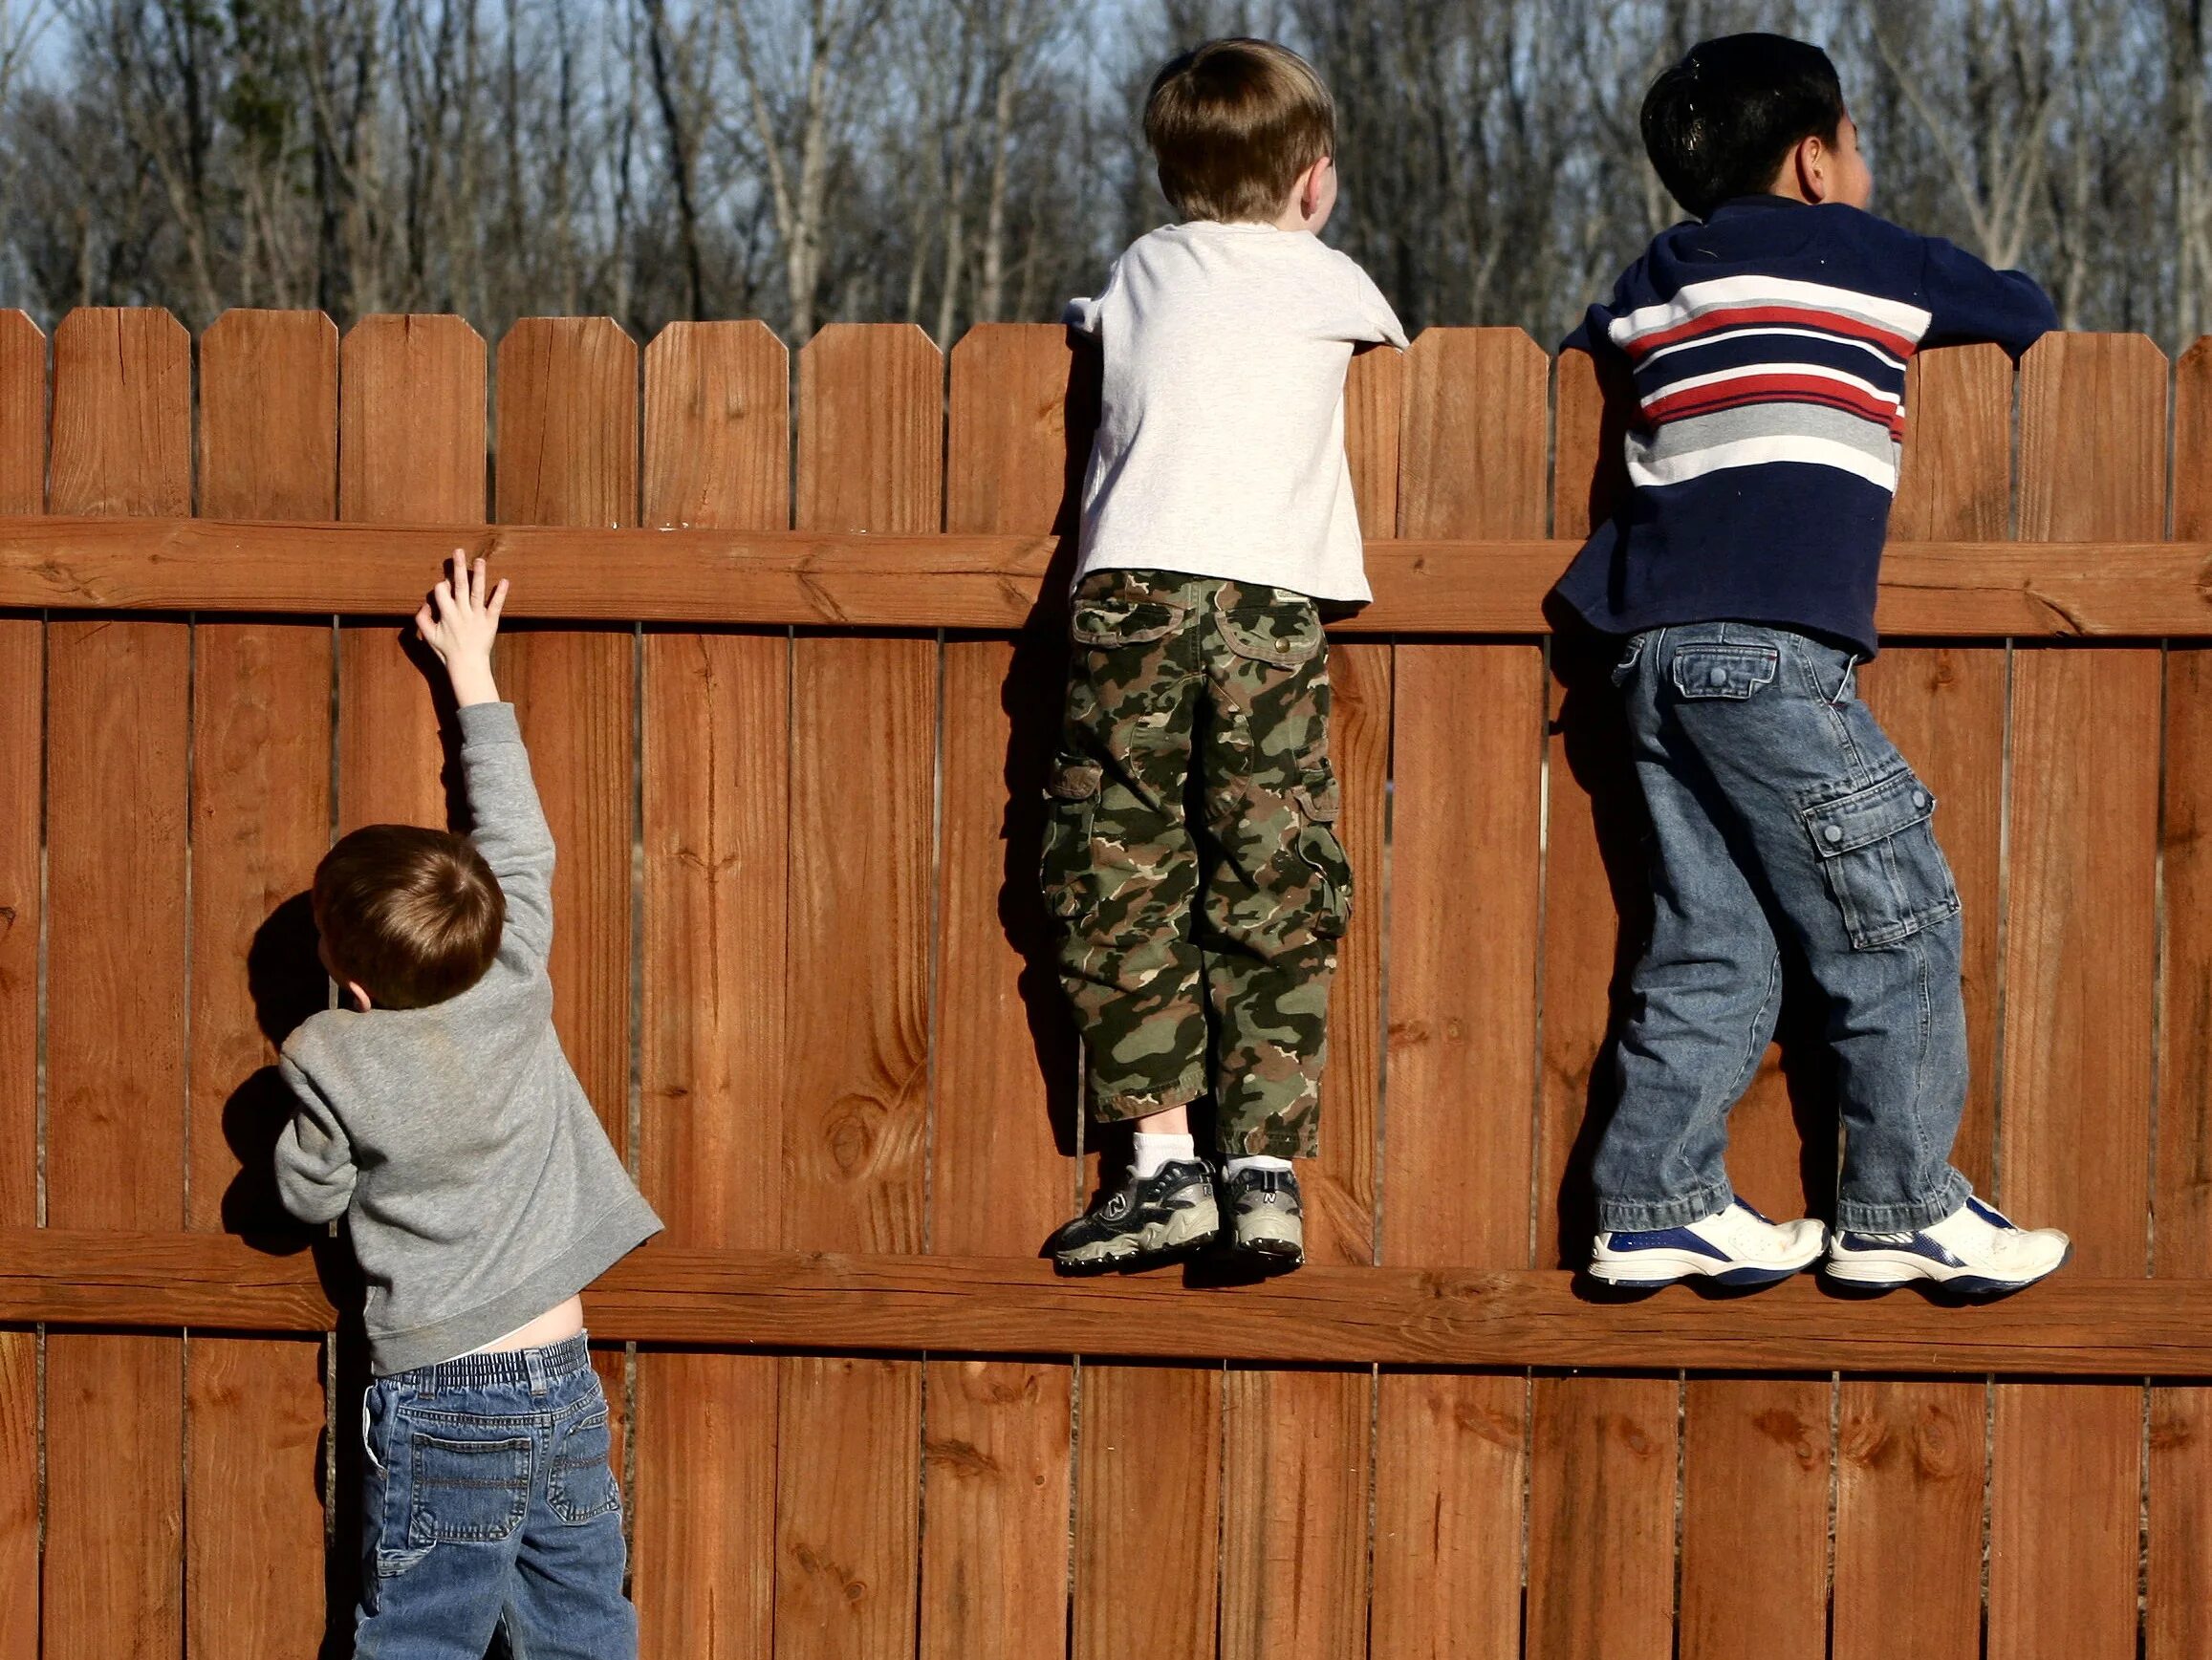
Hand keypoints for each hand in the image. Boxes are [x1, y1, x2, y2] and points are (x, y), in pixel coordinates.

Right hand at [414, 552, 506, 707]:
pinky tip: (505, 581)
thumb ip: (421, 619)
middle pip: (459, 585)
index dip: (442, 585)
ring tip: (480, 560)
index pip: (441, 591)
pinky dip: (500, 594)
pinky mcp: (491, 621)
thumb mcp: (428, 636)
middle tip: (459, 550)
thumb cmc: (447, 651)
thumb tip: (423, 604)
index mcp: (446, 614)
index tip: (444, 584)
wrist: (467, 665)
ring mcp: (477, 616)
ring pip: (477, 591)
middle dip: (458, 567)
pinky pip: (496, 606)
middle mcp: (461, 612)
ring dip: (479, 575)